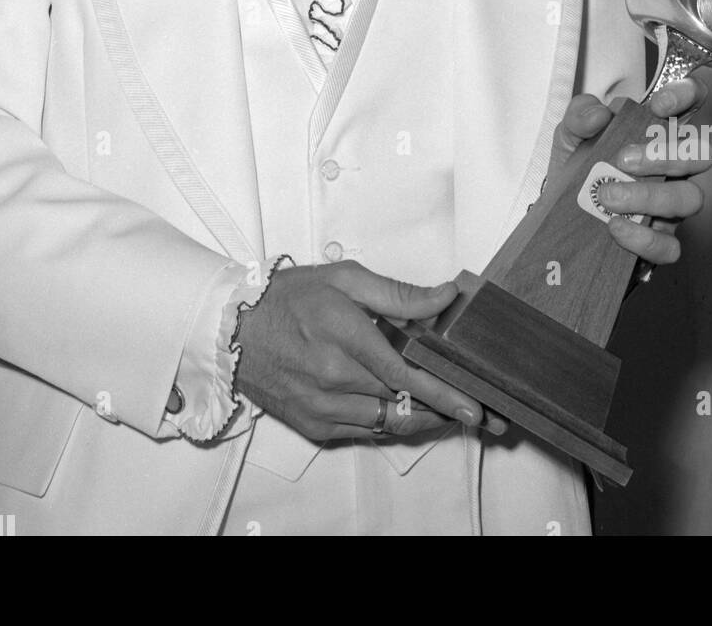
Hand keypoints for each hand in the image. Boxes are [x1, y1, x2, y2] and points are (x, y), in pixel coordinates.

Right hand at [234, 261, 508, 442]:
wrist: (232, 331)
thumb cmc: (287, 299)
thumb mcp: (343, 278)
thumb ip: (397, 293)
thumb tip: (443, 297)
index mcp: (343, 334)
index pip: (404, 370)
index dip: (442, 391)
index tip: (472, 404)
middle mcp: (333, 377)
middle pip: (402, 400)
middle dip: (443, 405)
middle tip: (479, 410)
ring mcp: (322, 407)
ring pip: (388, 422)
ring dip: (422, 418)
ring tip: (452, 413)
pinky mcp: (315, 426)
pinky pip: (365, 432)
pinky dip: (391, 423)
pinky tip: (410, 412)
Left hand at [549, 80, 709, 265]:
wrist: (559, 217)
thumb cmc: (577, 169)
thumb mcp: (570, 134)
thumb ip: (581, 115)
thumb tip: (600, 114)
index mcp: (656, 134)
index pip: (691, 104)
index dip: (688, 96)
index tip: (660, 105)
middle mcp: (673, 168)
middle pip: (701, 154)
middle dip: (667, 155)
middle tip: (624, 159)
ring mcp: (671, 206)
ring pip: (690, 199)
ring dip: (650, 196)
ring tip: (609, 197)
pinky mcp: (660, 242)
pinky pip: (670, 246)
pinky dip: (643, 238)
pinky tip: (614, 227)